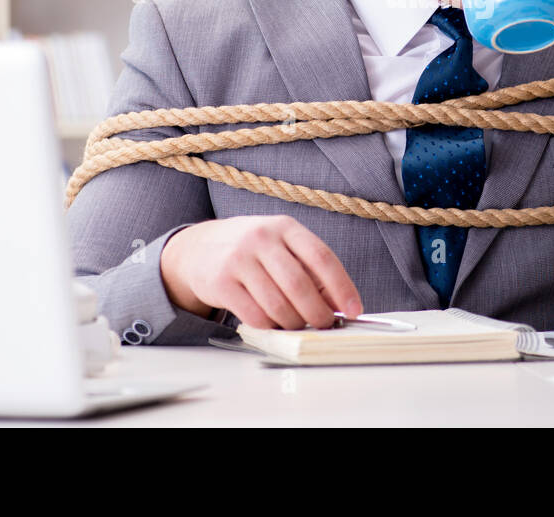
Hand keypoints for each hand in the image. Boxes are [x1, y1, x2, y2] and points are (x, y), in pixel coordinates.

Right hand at [160, 215, 362, 329]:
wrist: (199, 248)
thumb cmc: (252, 250)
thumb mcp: (281, 245)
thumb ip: (309, 268)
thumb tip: (338, 303)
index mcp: (285, 226)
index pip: (322, 257)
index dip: (342, 287)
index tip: (354, 309)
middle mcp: (261, 238)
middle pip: (300, 285)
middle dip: (318, 313)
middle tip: (324, 325)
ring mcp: (238, 259)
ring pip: (278, 305)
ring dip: (294, 323)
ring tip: (298, 324)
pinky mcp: (220, 282)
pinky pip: (254, 316)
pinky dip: (270, 326)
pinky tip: (273, 323)